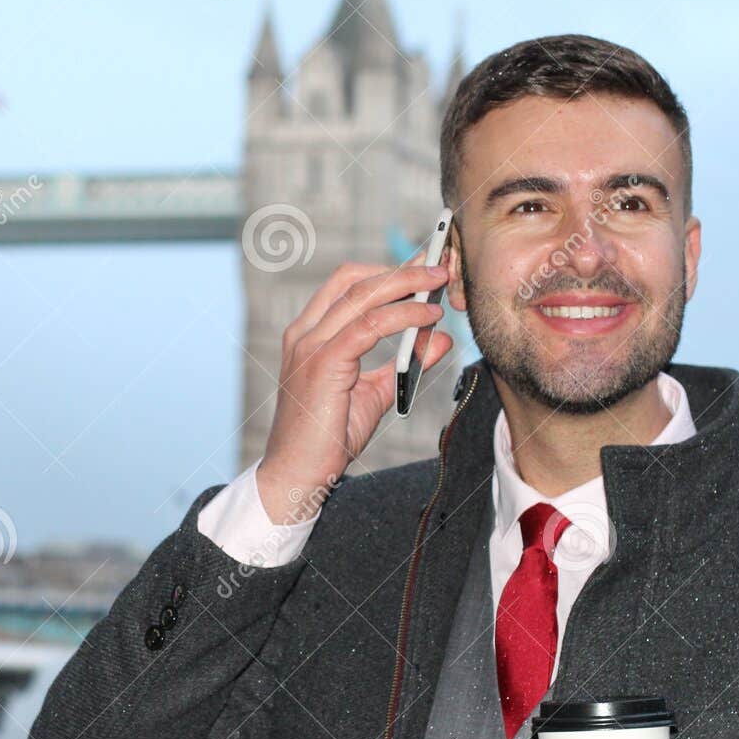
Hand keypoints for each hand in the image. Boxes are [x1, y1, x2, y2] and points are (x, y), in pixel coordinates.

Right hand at [255, 255, 452, 523]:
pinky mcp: (322, 364)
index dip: (388, 269)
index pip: (348, 284)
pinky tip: (427, 318)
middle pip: (356, 279)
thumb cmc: (328, 436)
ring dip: (407, 284)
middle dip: (402, 268)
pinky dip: (402, 316)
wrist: (298, 473)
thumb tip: (439, 339)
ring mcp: (311, 346)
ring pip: (363, 296)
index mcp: (310, 333)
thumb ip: (402, 363)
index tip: (426, 266)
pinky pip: (368, 326)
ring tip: (440, 283)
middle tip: (440, 265)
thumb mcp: (375, 392)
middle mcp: (306, 333)